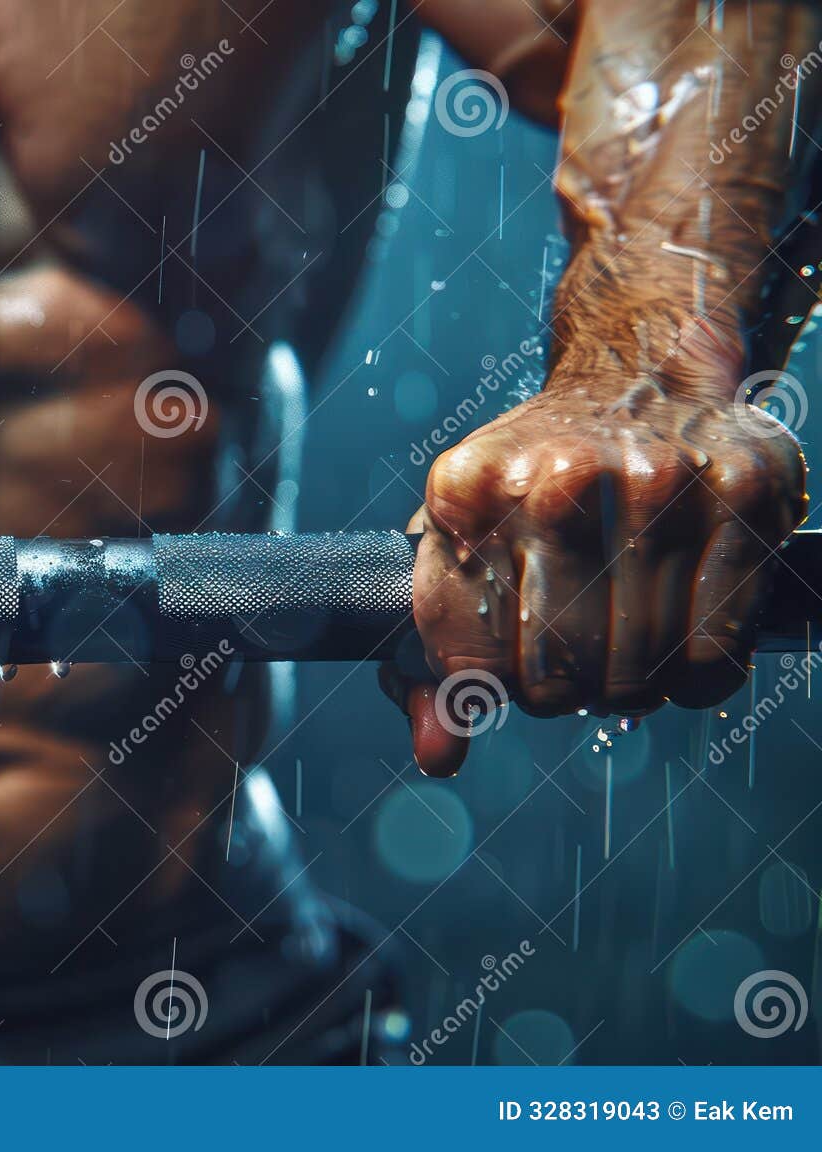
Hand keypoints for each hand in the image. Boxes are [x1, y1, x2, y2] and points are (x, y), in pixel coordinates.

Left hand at [382, 361, 806, 776]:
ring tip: (631, 665)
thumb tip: (437, 756)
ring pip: (640, 664)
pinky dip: (701, 680)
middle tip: (581, 677)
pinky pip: (716, 645)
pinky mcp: (740, 488)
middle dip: (568, 692)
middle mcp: (552, 475)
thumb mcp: (465, 549)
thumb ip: (436, 662)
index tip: (515, 674)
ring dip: (635, 690)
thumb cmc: (537, 486)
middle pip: (557, 664)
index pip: (469, 655)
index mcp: (463, 490)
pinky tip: (687, 663)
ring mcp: (652, 476)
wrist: (639, 372)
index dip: (495, 688)